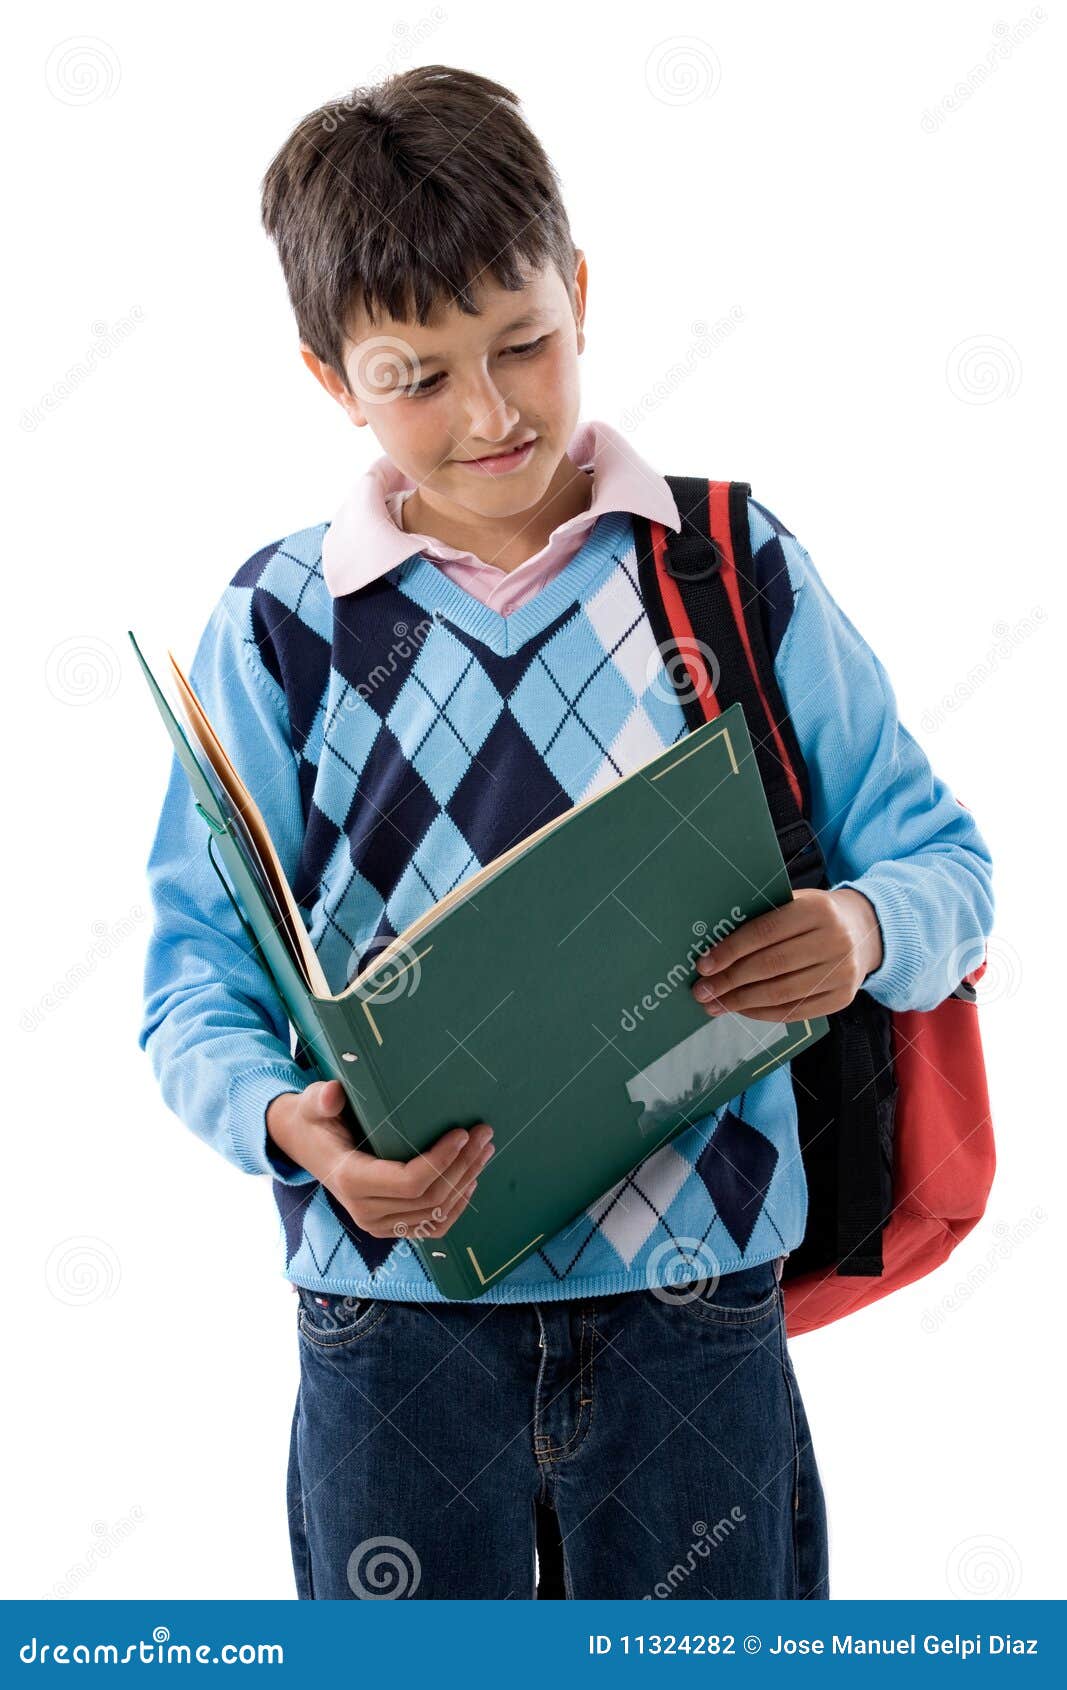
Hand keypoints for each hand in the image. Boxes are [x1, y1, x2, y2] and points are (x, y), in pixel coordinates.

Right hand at [266, 1080, 495, 1238]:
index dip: (441, 1161)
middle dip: (463, 1165)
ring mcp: (378, 1224)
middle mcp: (366, 1212)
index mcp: (351, 1182)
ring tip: (483, 1151)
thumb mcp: (312, 1104)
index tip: (462, 1134)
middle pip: (430, 1198)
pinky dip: (455, 1208)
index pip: (409, 1182)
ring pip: (435, 1213)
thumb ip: (321, 1098)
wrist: (306, 1145)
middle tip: (484, 1133)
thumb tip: (333, 1096)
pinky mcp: (390, 1226)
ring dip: (465, 1182)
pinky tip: (470, 1181)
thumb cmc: (315, 1120)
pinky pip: (431, 1227)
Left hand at [690, 887, 883, 1022]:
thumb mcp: (796, 902)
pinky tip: (742, 1010)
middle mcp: (834, 940)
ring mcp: (842, 972)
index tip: (703, 965)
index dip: (731, 949)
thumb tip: (715, 948)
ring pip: (781, 993)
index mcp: (818, 909)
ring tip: (715, 1004)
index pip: (766, 931)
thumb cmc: (816, 915)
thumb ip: (763, 917)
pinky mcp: (842, 997)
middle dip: (730, 981)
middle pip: (771, 966)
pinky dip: (763, 1013)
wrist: (866, 931)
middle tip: (702, 990)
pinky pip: (795, 1011)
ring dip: (741, 1002)